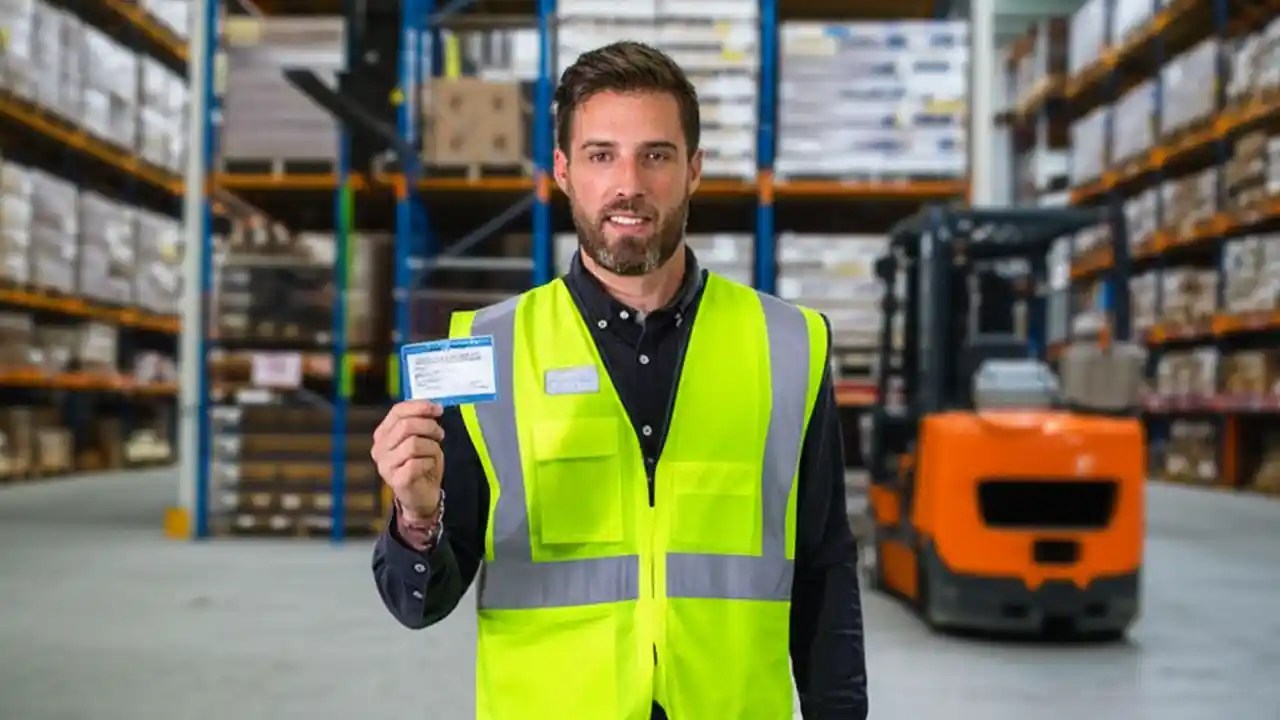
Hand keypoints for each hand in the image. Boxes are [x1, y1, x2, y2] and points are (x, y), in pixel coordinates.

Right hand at [372, 400, 445, 522]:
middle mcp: (379, 449)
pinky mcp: (396, 480)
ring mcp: (386, 466)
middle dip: (430, 427)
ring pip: (414, 444)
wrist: (421, 497)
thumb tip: (434, 406)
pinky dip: (429, 462)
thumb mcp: (421, 438)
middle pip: (407, 425)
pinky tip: (428, 467)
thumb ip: (421, 421)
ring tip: (434, 454)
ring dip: (432, 447)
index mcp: (383, 434)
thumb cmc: (421, 465)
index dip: (420, 407)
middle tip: (439, 434)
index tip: (438, 409)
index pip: (398, 411)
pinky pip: (417, 463)